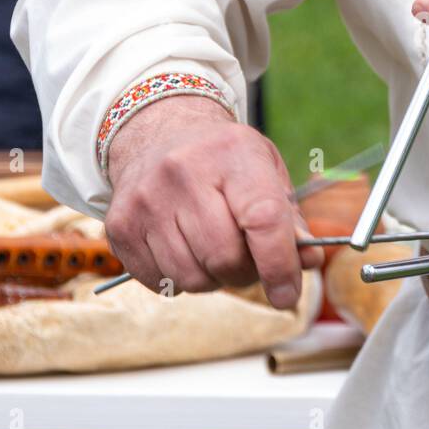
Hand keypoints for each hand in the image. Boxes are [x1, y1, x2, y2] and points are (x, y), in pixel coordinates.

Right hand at [104, 95, 322, 305]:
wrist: (158, 135)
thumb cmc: (222, 159)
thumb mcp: (265, 170)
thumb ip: (289, 218)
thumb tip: (308, 260)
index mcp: (232, 152)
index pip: (263, 219)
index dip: (280, 265)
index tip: (287, 293)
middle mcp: (184, 172)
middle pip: (226, 257)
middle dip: (245, 273)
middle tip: (248, 261)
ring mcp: (147, 200)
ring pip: (193, 276)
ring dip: (213, 279)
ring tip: (215, 252)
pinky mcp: (121, 226)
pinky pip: (162, 282)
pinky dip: (182, 279)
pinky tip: (186, 249)